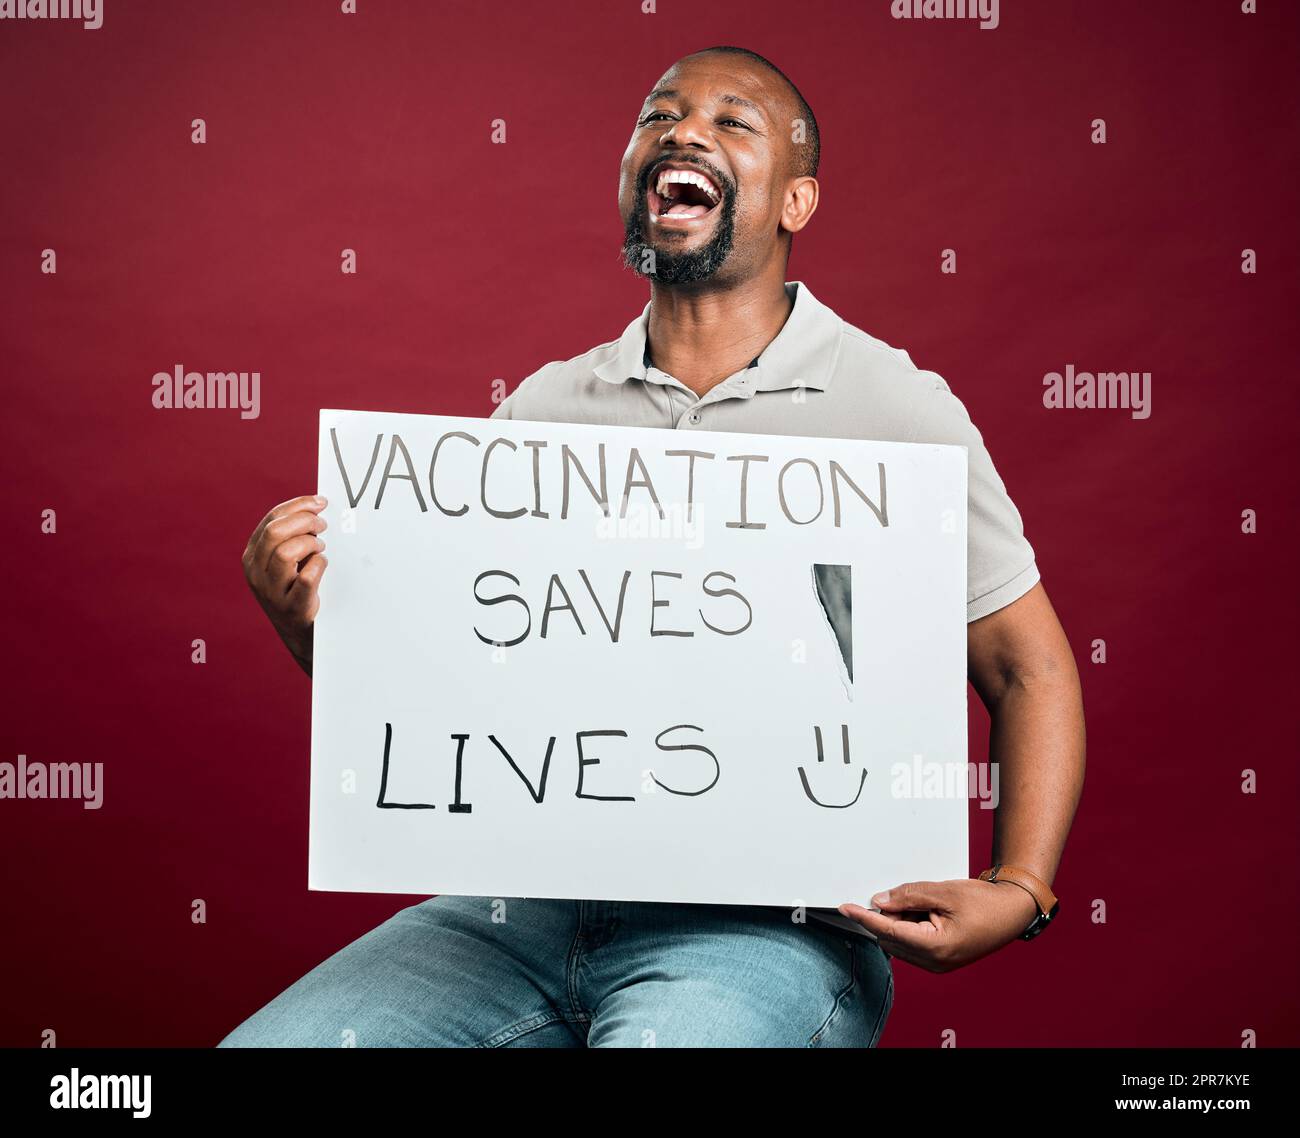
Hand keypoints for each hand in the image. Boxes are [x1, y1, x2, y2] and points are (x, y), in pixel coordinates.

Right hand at [241, 494, 328, 675]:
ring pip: (285, 553)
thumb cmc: (297, 588)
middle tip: (323, 525)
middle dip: (304, 521)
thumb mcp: (285, 562)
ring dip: (310, 544)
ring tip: (321, 548)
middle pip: (275, 532)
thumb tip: (317, 506)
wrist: (301, 633)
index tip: (320, 502)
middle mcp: (255, 573)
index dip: (298, 506)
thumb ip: (291, 536)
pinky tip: (322, 565)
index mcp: (252, 556)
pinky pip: (306, 578)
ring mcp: (271, 592)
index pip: (271, 520)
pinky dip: (319, 566)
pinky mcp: (292, 608)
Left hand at [838, 878, 1039, 972]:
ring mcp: (938, 964)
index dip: (864, 917)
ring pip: (900, 942)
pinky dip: (910, 926)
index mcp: (935, 947)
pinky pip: (913, 944)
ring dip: (900, 921)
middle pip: (891, 938)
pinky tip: (924, 910)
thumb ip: (909, 896)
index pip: (887, 931)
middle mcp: (934, 962)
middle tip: (900, 894)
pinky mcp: (941, 959)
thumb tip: (880, 901)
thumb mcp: (944, 892)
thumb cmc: (985, 902)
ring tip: (923, 902)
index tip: (845, 907)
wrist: (1012, 912)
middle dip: (888, 916)